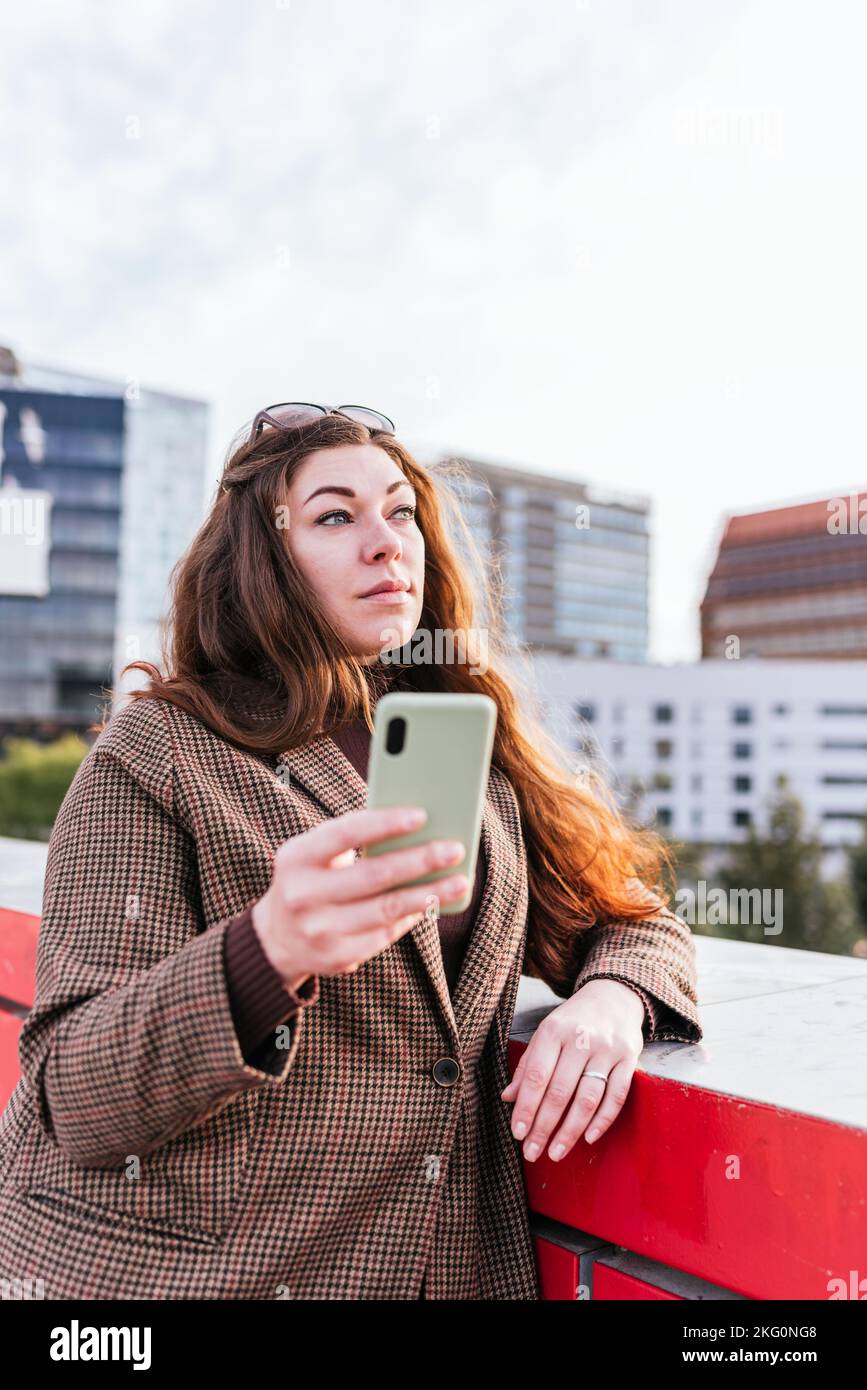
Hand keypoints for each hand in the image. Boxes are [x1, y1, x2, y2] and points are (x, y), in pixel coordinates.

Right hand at [251, 805, 467, 990]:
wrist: (278, 938)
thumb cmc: (311, 880)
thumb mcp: (315, 854)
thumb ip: (352, 837)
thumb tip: (416, 826)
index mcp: (296, 858)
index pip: (345, 833)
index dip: (385, 823)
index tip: (422, 814)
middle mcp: (303, 895)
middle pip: (374, 874)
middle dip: (420, 860)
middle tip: (454, 849)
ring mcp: (319, 930)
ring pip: (387, 909)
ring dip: (430, 894)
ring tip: (460, 881)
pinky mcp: (338, 956)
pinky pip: (386, 933)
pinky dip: (414, 915)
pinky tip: (433, 902)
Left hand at [500, 978, 645, 1162]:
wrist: (613, 996)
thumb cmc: (572, 1021)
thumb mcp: (546, 1034)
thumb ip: (528, 1065)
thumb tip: (508, 1097)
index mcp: (553, 1031)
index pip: (536, 1076)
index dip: (526, 1108)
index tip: (518, 1134)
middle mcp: (580, 1038)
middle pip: (560, 1091)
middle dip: (544, 1127)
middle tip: (532, 1153)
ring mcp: (607, 1048)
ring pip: (587, 1098)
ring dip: (570, 1131)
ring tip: (555, 1152)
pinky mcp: (629, 1058)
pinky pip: (616, 1095)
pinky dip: (602, 1120)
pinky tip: (588, 1138)